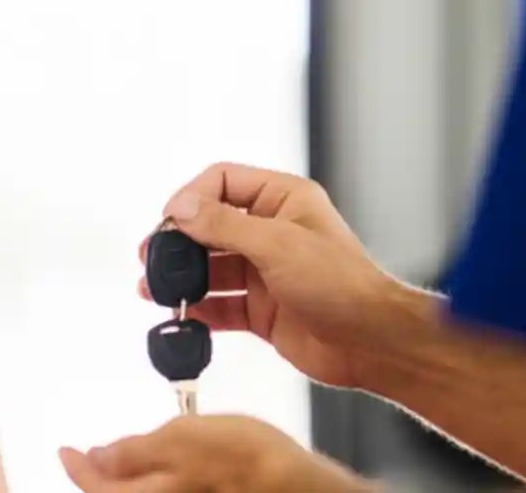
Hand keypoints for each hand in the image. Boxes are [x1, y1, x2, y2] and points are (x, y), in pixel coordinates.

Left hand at [59, 414, 375, 491]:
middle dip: (100, 480)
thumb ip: (135, 450)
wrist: (306, 490)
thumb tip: (96, 457)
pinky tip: (161, 471)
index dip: (78, 471)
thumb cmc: (250, 465)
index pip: (98, 490)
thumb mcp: (184, 440)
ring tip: (121, 458)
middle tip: (89, 455)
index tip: (67, 450)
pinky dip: (156, 485)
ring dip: (126, 481)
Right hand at [140, 162, 403, 387]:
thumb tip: (181, 208)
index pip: (223, 181)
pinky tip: (182, 317)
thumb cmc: (344, 285)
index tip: (169, 219)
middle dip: (178, 241)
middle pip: (209, 225)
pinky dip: (198, 310)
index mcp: (283, 200)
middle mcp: (271, 231)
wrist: (373, 344)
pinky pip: (219, 305)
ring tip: (154, 289)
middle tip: (152, 255)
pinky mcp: (261, 309)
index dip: (191, 196)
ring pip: (210, 268)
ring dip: (182, 279)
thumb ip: (224, 225)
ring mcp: (264, 271)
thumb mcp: (277, 244)